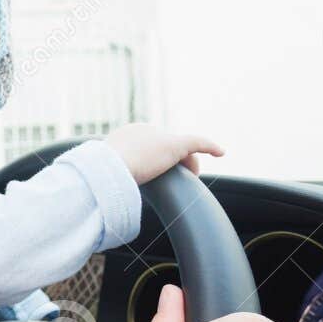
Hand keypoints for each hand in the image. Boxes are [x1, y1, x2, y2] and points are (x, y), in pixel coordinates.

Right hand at [103, 123, 223, 182]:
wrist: (105, 170)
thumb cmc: (101, 177)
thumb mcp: (105, 176)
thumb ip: (112, 177)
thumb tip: (109, 191)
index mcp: (124, 135)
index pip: (148, 145)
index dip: (156, 161)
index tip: (157, 178)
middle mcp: (142, 130)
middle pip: (166, 147)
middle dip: (172, 164)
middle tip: (172, 183)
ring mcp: (158, 135)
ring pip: (181, 150)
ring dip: (187, 165)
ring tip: (187, 182)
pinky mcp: (173, 144)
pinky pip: (197, 143)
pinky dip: (210, 146)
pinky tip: (221, 152)